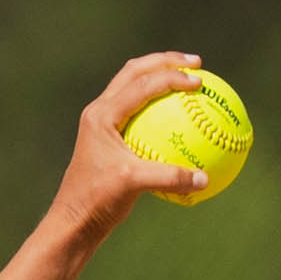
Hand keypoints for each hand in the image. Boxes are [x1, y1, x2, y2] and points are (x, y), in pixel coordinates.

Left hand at [60, 49, 213, 221]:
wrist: (74, 218)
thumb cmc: (97, 199)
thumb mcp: (133, 185)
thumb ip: (170, 178)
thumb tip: (206, 178)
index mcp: (102, 115)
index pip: (141, 84)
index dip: (172, 77)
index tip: (199, 79)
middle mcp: (100, 111)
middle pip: (135, 71)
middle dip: (165, 61)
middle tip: (196, 63)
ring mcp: (103, 122)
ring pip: (133, 86)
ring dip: (159, 77)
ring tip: (189, 79)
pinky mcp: (109, 136)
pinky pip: (138, 111)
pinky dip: (160, 107)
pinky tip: (182, 119)